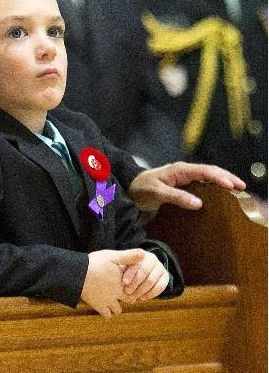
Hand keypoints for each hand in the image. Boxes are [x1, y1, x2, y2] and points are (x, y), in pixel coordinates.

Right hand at [80, 248, 144, 316]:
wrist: (78, 273)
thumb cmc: (94, 262)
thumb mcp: (111, 256)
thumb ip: (128, 256)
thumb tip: (144, 253)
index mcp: (122, 281)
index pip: (136, 289)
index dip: (135, 288)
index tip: (130, 285)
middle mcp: (118, 293)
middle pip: (129, 300)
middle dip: (128, 298)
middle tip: (124, 293)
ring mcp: (108, 301)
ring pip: (118, 310)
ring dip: (117, 307)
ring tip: (112, 301)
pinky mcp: (98, 305)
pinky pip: (107, 315)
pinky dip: (107, 313)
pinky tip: (104, 307)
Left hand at [121, 252, 168, 302]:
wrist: (132, 273)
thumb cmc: (123, 267)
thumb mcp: (120, 260)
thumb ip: (126, 257)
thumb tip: (141, 253)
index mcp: (141, 254)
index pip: (138, 262)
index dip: (131, 273)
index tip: (124, 281)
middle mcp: (152, 259)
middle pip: (146, 272)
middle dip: (136, 283)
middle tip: (127, 291)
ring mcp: (160, 268)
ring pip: (152, 280)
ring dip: (142, 290)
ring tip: (133, 296)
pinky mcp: (165, 277)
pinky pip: (161, 286)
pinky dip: (151, 293)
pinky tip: (142, 298)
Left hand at [128, 162, 245, 212]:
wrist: (130, 189)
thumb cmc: (141, 189)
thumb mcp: (157, 193)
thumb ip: (176, 197)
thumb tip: (199, 203)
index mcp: (179, 170)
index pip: (204, 171)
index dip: (219, 177)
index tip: (232, 186)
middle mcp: (184, 171)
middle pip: (210, 171)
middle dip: (227, 177)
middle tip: (242, 187)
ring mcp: (184, 177)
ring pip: (208, 176)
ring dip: (223, 181)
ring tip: (238, 189)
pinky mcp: (183, 184)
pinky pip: (203, 183)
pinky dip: (215, 186)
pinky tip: (222, 193)